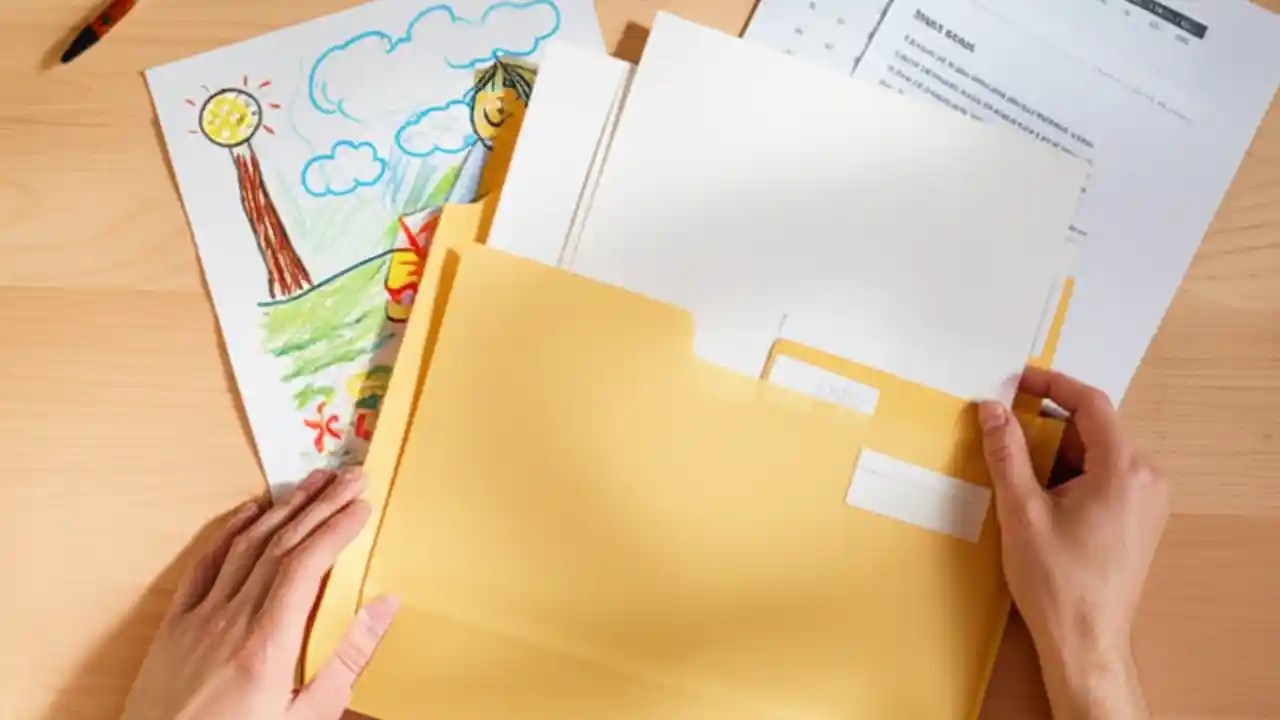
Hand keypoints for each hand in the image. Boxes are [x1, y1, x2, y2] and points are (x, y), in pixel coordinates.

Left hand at [122, 468, 398, 719]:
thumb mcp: (306, 718)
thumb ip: (348, 659)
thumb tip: (385, 606)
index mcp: (267, 645)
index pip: (307, 565)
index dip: (337, 527)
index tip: (361, 505)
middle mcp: (231, 621)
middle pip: (281, 545)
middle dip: (320, 505)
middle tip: (349, 476)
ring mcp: (198, 620)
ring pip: (245, 547)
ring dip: (283, 508)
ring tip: (312, 481)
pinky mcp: (174, 628)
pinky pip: (203, 567)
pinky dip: (229, 533)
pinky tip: (250, 512)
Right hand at [979, 367, 1168, 719]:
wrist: (1086, 641)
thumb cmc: (1056, 581)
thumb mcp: (1021, 511)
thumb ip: (1006, 453)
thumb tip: (991, 409)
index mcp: (1124, 470)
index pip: (1091, 405)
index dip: (1052, 385)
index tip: (1017, 378)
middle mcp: (1146, 478)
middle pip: (1093, 429)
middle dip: (1047, 426)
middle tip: (1003, 430)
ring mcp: (1148, 500)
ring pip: (1097, 454)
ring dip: (1056, 453)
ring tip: (1015, 471)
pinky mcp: (1139, 519)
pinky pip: (1104, 477)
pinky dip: (1070, 475)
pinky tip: (1039, 495)